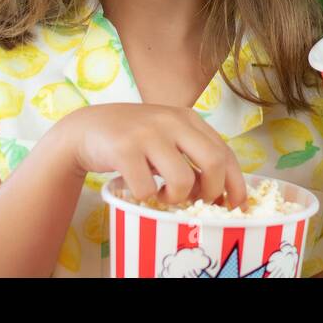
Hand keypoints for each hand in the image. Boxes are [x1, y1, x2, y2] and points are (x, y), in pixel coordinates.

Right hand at [58, 102, 247, 208]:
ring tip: (163, 195)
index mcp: (188, 118)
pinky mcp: (124, 149)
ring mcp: (148, 133)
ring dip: (176, 198)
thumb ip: (192, 153)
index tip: (235, 204)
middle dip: (211, 191)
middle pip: (213, 162)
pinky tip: (141, 188)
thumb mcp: (168, 135)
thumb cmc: (134, 138)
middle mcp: (172, 121)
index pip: (224, 151)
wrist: (87, 128)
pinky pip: (147, 188)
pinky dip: (146, 197)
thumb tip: (219, 191)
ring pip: (182, 179)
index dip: (235, 182)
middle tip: (197, 201)